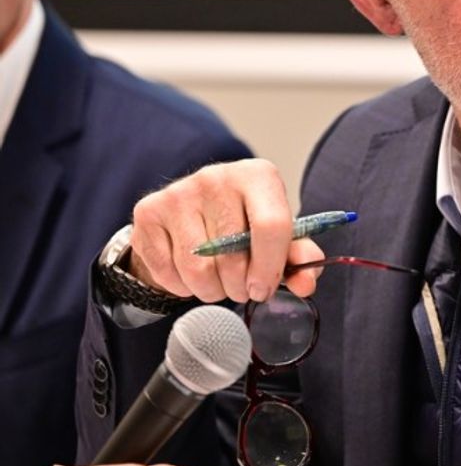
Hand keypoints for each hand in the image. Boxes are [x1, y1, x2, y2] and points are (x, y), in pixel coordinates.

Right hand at [128, 159, 323, 303]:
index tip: (263, 288)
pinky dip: (182, 287)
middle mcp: (216, 177)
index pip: (271, 226)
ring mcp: (178, 193)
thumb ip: (299, 258)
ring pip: (198, 270)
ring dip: (212, 290)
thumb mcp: (278, 233)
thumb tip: (307, 284)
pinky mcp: (148, 212)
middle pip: (231, 255)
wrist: (196, 208)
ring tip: (219, 281)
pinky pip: (168, 272)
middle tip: (241, 287)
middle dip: (240, 286)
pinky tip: (191, 273)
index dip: (269, 268)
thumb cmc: (246, 222)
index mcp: (258, 175)